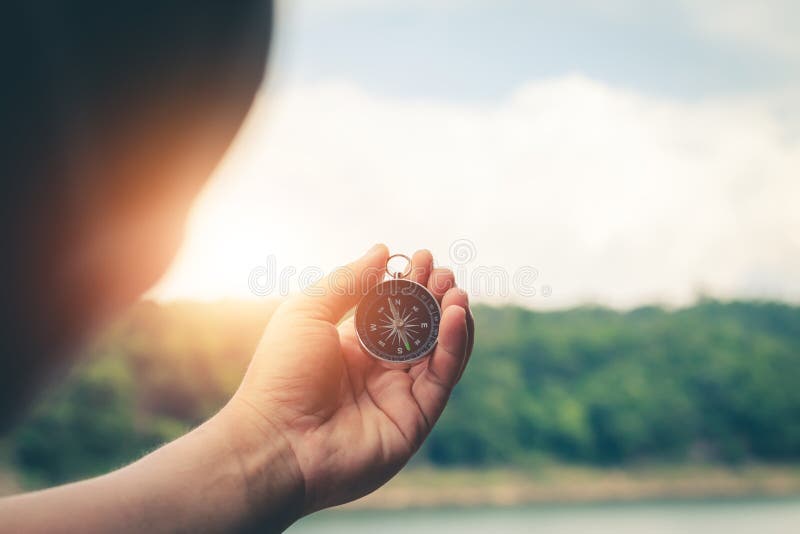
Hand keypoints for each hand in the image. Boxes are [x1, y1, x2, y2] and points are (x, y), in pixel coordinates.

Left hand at [231, 244, 473, 514]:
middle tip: (444, 271)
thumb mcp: (309, 313)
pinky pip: (442, 378)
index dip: (409, 283)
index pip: (392, 310)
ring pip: (438, 352)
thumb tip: (382, 251)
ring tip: (456, 290)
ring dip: (451, 318)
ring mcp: (397, 396)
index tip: (422, 257)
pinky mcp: (415, 420)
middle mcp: (377, 371)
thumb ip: (349, 282)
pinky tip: (455, 316)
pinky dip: (454, 346)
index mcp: (351, 347)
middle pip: (419, 329)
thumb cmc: (281, 374)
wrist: (275, 441)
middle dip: (433, 297)